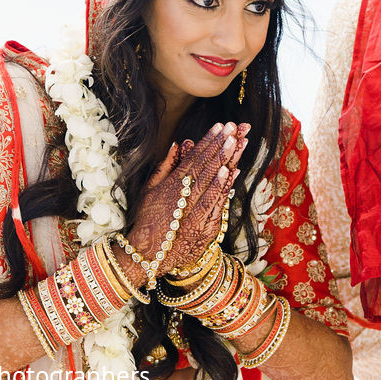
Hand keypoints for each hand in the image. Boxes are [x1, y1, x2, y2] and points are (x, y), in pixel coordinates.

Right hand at [127, 122, 247, 276]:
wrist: (145, 253)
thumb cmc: (147, 220)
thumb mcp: (151, 189)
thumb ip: (165, 166)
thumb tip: (177, 144)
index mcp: (173, 182)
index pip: (195, 157)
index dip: (209, 140)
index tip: (221, 126)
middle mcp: (183, 192)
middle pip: (205, 164)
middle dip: (220, 144)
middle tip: (234, 126)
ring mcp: (191, 208)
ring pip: (210, 180)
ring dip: (223, 159)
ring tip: (235, 141)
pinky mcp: (199, 225)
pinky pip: (211, 202)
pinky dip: (220, 187)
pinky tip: (229, 172)